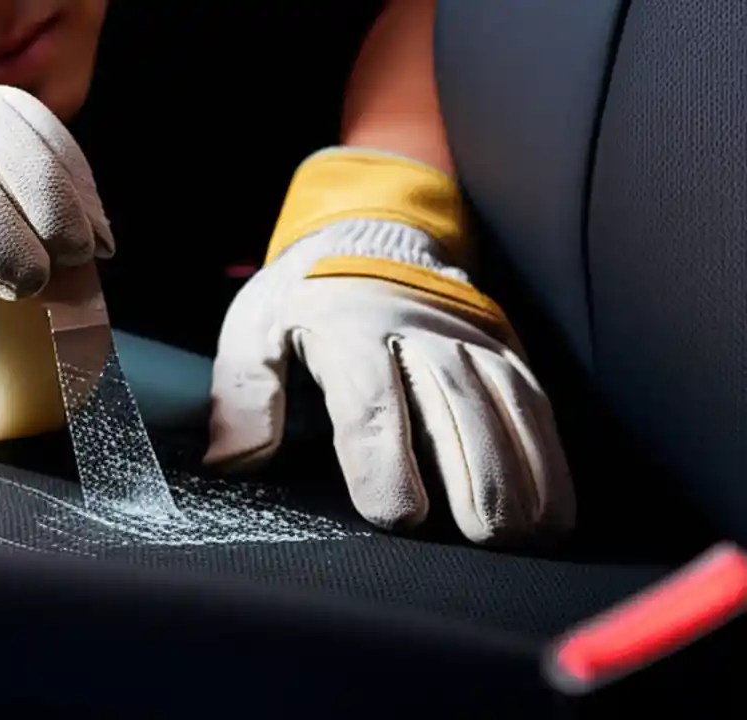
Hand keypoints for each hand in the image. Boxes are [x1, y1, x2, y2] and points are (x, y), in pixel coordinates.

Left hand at [205, 149, 574, 545]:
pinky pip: (533, 404)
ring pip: (505, 407)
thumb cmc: (304, 295)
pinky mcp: (503, 348)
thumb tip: (231, 461)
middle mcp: (419, 332)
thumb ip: (244, 394)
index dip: (387, 463)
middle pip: (454, 407)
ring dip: (522, 473)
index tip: (399, 516)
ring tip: (523, 535)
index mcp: (349, 329)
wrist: (370, 230)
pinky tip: (552, 509)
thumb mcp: (254, 328)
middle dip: (474, 474)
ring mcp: (469, 339)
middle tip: (481, 535)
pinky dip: (548, 457)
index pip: (372, 403)